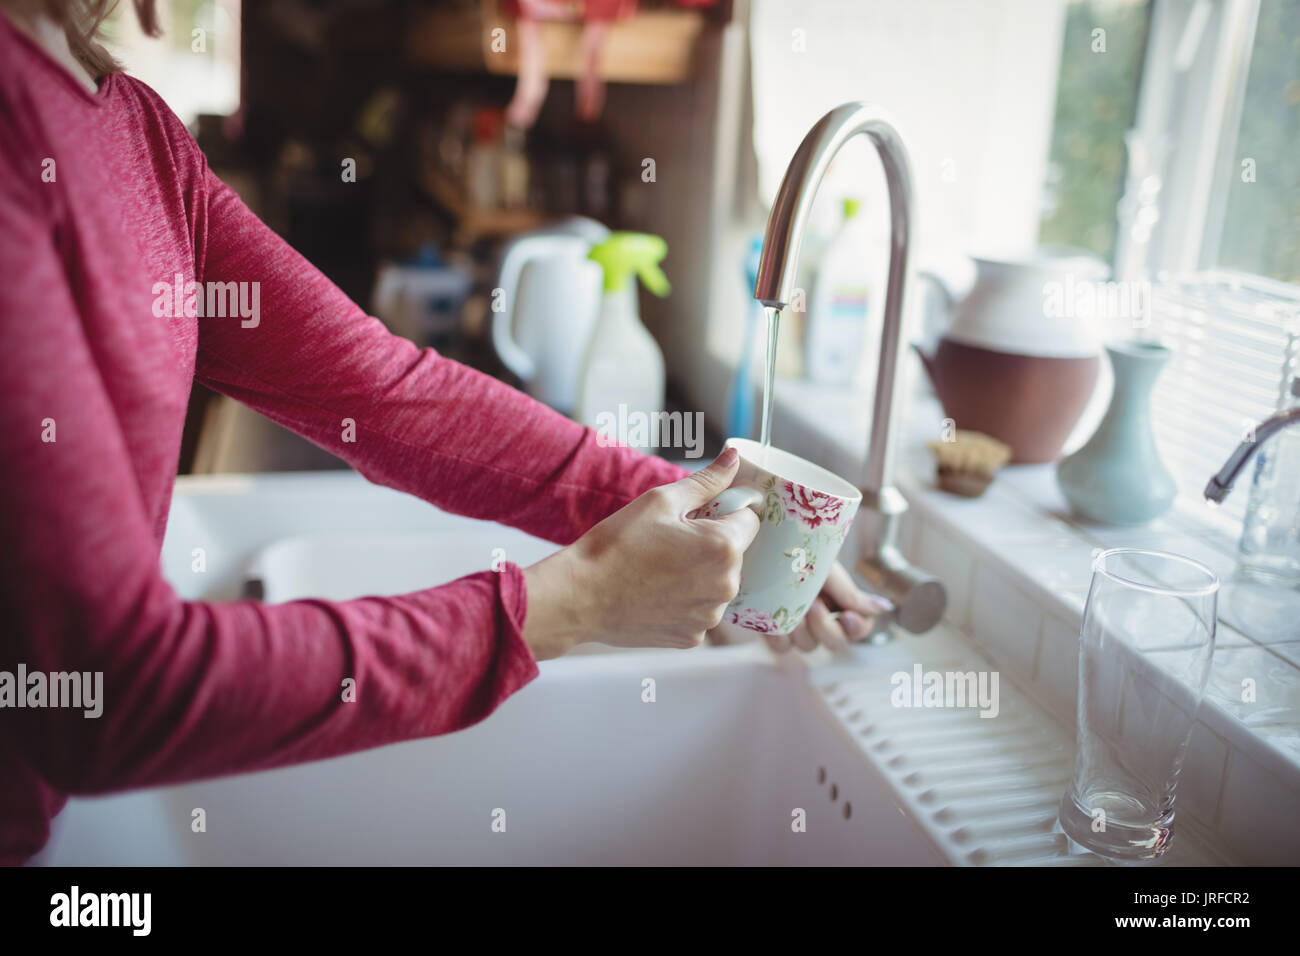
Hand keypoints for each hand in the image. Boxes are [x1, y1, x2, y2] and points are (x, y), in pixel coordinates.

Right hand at [521, 447, 758, 657]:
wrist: (580, 597)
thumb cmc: (617, 544)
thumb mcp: (661, 501)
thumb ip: (707, 481)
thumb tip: (735, 457)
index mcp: (723, 546)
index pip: (751, 520)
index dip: (727, 513)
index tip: (699, 515)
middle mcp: (726, 586)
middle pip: (736, 554)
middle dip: (713, 544)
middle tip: (672, 541)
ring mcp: (709, 616)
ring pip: (719, 584)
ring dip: (701, 574)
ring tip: (661, 568)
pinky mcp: (692, 637)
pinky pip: (700, 610)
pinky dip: (686, 601)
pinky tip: (656, 592)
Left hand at [747, 562, 893, 653]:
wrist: (762, 542)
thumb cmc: (797, 550)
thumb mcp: (827, 569)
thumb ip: (851, 593)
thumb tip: (883, 608)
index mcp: (839, 602)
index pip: (859, 629)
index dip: (858, 629)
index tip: (848, 616)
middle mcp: (821, 618)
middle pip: (835, 644)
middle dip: (825, 627)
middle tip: (813, 605)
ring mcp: (797, 625)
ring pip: (807, 647)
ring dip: (801, 629)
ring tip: (790, 605)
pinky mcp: (772, 629)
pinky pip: (781, 647)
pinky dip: (778, 634)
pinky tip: (773, 615)